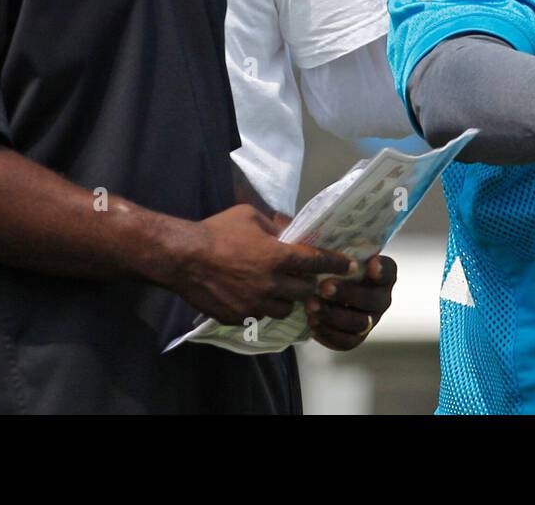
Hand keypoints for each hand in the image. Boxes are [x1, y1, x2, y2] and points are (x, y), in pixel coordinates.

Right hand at [170, 204, 356, 325]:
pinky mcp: (240, 317)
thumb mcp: (250, 216)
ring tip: (276, 289)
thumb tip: (290, 229)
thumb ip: (275, 224)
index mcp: (279, 256)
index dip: (336, 263)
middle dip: (308, 284)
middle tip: (304, 277)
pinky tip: (252, 296)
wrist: (183, 258)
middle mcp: (272, 283)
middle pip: (306, 291)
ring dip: (286, 300)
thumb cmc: (218, 231)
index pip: (317, 262)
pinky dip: (261, 308)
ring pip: (285, 309)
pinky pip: (260, 316)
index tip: (350, 264)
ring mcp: (256, 303)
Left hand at [306, 254, 396, 350]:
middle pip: (371, 300)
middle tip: (323, 287)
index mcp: (382, 273)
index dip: (382, 269)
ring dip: (333, 314)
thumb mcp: (334, 251)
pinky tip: (312, 321)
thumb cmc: (330, 264)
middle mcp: (381, 298)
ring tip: (310, 305)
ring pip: (358, 323)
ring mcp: (370, 320)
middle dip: (347, 294)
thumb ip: (335, 247)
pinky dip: (328, 333)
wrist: (320, 288)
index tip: (371, 264)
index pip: (388, 271)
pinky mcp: (356, 338)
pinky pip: (346, 342)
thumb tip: (322, 234)